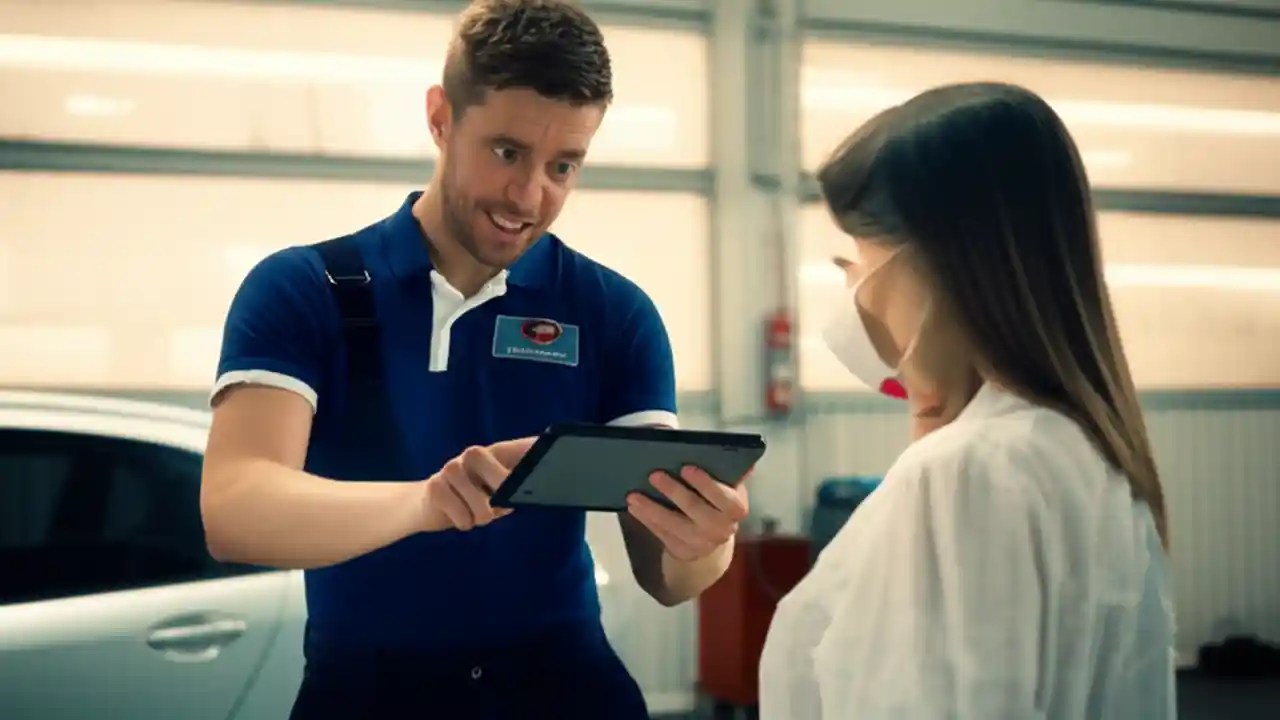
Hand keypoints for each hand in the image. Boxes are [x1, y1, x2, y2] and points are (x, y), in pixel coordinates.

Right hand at [421, 437, 534, 531]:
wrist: (423, 504)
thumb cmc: (469, 499)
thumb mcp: (495, 494)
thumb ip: (515, 491)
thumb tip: (540, 492)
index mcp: (495, 454)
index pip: (522, 448)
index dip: (538, 448)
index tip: (557, 448)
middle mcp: (473, 455)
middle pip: (500, 476)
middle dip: (501, 497)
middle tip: (496, 506)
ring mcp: (451, 468)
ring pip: (482, 507)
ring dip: (480, 518)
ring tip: (473, 512)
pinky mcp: (434, 487)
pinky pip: (462, 518)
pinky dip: (463, 523)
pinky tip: (457, 515)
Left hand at [626, 465, 750, 561]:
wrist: (713, 535)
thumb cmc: (715, 497)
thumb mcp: (723, 483)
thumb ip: (718, 467)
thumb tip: (709, 445)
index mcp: (736, 507)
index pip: (724, 496)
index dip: (705, 483)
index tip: (686, 467)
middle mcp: (723, 528)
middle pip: (696, 509)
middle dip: (673, 491)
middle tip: (653, 474)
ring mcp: (703, 543)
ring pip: (674, 525)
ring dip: (652, 508)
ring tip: (633, 494)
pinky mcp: (684, 552)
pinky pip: (662, 535)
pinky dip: (647, 520)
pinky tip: (634, 507)